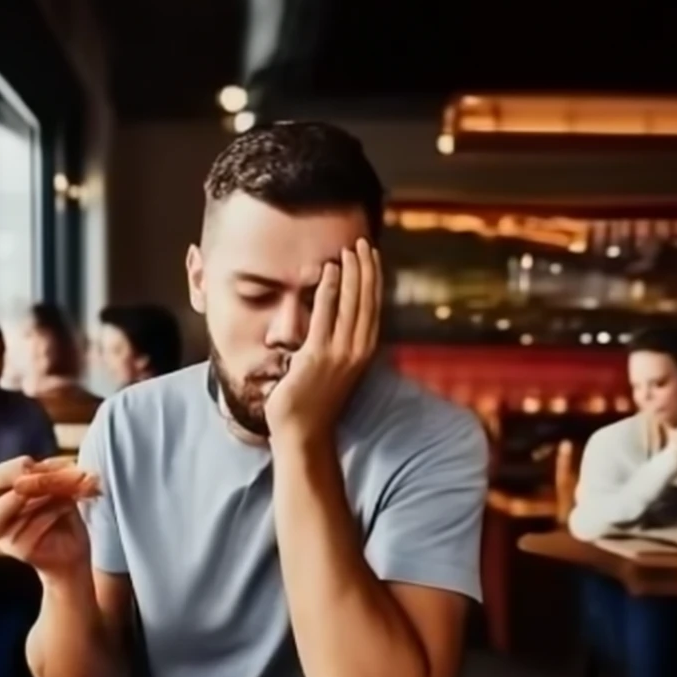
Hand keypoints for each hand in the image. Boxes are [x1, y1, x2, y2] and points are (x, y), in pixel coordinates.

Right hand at [0, 456, 89, 576]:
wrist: (73, 558)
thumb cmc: (61, 519)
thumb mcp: (54, 492)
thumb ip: (45, 477)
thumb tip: (39, 463)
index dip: (13, 467)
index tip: (35, 463)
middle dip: (22, 477)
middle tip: (49, 476)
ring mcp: (5, 536)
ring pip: (18, 501)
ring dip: (46, 490)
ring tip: (68, 489)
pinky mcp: (21, 549)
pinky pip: (36, 520)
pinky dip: (55, 509)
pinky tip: (68, 508)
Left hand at [264, 238, 381, 445]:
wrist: (303, 434)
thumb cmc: (312, 404)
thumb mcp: (330, 370)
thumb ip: (334, 347)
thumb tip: (329, 326)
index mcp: (362, 353)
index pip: (372, 308)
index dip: (373, 280)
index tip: (372, 257)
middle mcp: (356, 351)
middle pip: (366, 301)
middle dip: (366, 269)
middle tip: (363, 243)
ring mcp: (339, 354)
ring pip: (350, 304)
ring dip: (351, 273)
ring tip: (349, 249)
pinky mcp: (317, 357)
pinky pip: (325, 315)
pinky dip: (329, 290)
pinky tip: (329, 270)